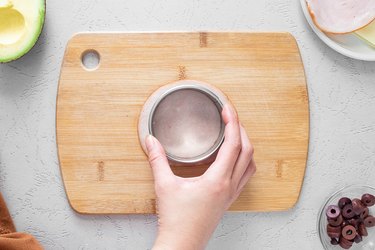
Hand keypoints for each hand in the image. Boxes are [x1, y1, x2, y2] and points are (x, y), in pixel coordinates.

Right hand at [146, 104, 255, 249]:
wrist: (182, 243)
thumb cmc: (176, 219)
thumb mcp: (164, 185)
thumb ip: (157, 160)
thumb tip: (151, 141)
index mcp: (217, 180)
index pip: (233, 144)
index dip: (233, 122)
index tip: (227, 108)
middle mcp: (229, 186)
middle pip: (247, 150)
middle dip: (241, 129)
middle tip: (230, 115)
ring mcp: (231, 194)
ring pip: (250, 164)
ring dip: (246, 145)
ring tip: (235, 133)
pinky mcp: (228, 200)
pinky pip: (245, 176)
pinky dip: (244, 161)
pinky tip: (233, 158)